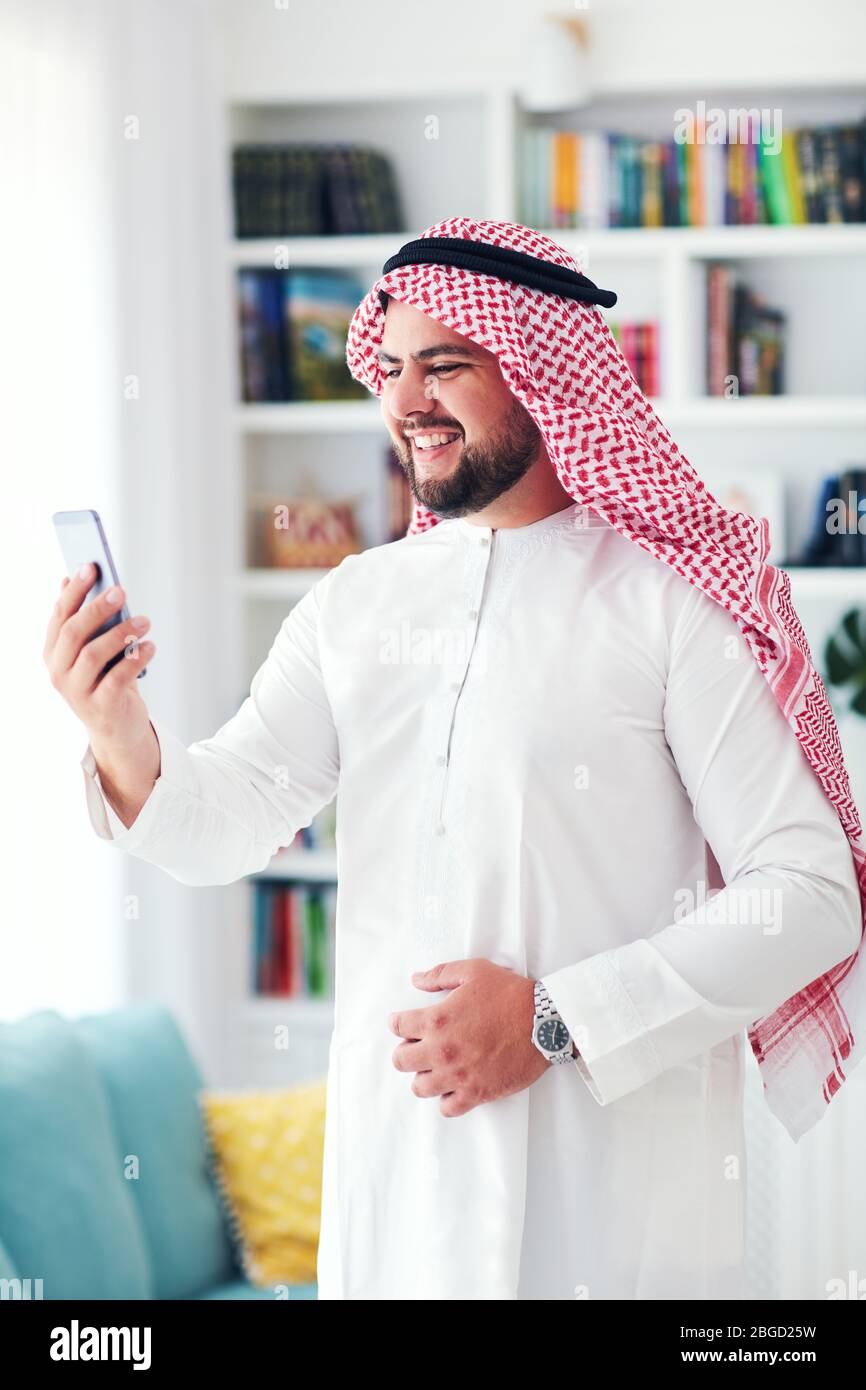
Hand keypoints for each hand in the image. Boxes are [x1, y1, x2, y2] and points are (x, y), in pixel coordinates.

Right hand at [43, 564, 155, 752]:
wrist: (117, 730)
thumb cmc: (106, 680)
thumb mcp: (92, 650)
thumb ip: (84, 619)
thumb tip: (71, 578)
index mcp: (53, 653)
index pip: (60, 617)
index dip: (75, 591)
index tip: (91, 567)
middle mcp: (59, 672)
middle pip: (73, 634)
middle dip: (96, 608)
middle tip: (120, 590)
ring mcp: (77, 692)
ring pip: (93, 655)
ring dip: (120, 633)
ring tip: (144, 621)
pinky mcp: (101, 707)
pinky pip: (116, 679)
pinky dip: (135, 660)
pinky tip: (150, 647)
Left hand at [388, 958, 549, 1117]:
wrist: (545, 1022)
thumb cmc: (511, 995)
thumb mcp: (474, 971)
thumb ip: (440, 974)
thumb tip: (416, 980)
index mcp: (437, 1019)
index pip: (398, 1027)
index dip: (398, 1023)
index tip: (404, 1023)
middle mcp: (442, 1050)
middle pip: (401, 1061)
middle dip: (406, 1051)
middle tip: (419, 1046)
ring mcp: (458, 1075)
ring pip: (420, 1087)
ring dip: (423, 1076)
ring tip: (436, 1067)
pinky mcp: (476, 1093)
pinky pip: (447, 1108)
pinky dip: (445, 1099)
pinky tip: (453, 1086)